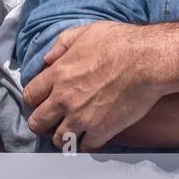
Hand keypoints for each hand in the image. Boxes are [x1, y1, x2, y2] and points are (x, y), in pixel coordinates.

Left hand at [23, 22, 161, 150]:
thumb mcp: (86, 32)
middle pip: (37, 122)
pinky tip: (90, 136)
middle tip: (50, 122)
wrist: (148, 60)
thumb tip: (48, 58)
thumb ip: (62, 44)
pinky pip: (84, 147)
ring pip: (58, 139)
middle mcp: (64, 98)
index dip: (34, 100)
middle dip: (42, 123)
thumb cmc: (121, 43)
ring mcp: (82, 117)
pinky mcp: (102, 130)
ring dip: (62, 136)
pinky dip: (85, 143)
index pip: (30, 95)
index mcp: (58, 74)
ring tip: (70, 131)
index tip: (41, 101)